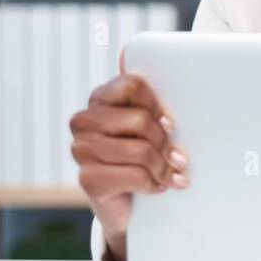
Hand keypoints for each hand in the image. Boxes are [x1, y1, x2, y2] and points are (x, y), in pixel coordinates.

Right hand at [69, 63, 188, 260]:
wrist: (129, 206)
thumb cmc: (143, 158)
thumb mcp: (150, 126)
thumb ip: (147, 98)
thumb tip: (126, 54)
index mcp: (99, 99)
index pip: (132, 85)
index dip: (158, 106)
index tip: (169, 125)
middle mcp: (83, 121)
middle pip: (140, 120)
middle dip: (165, 143)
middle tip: (178, 159)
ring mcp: (81, 150)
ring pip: (141, 151)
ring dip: (164, 168)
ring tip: (171, 175)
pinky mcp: (88, 179)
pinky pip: (136, 176)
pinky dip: (153, 184)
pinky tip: (156, 187)